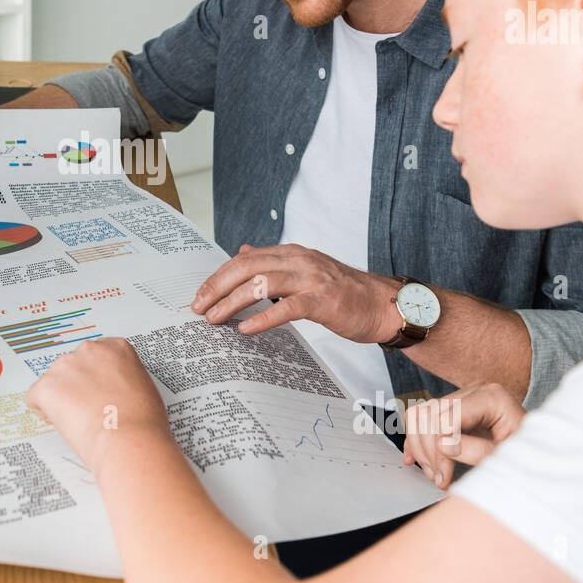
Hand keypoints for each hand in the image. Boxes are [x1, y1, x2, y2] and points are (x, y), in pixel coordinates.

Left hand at [25, 338, 170, 476]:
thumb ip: (124, 379)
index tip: (96, 392)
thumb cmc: (142, 420)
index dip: (93, 378)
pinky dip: (44, 412)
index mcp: (115, 348)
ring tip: (78, 420)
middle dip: (75, 387)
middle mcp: (89, 350)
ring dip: (61, 399)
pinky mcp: (47, 386)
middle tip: (87, 409)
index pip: (95, 356)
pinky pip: (35, 398)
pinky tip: (61, 423)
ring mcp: (65, 366)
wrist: (129, 439)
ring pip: (53, 382)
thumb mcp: (144, 387)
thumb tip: (116, 390)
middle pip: (72, 367)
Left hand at [190, 243, 395, 343]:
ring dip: (232, 302)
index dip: (218, 277)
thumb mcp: (304, 270)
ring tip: (214, 319)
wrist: (384, 305)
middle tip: (197, 308)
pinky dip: (263, 319)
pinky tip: (246, 330)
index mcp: (291, 253)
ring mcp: (311, 279)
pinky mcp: (323, 301)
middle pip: (246, 267)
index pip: (244, 259)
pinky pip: (287, 307)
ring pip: (261, 284)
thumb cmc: (344, 293)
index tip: (200, 296)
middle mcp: (298, 260)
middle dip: (217, 287)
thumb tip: (242, 251)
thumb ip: (273, 262)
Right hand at [402, 382, 525, 488]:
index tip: (443, 476)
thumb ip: (477, 450)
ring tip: (433, 472)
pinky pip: (422, 416)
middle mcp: (473, 392)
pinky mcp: (453, 409)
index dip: (439, 449)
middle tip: (438, 477)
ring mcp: (462, 398)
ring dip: (419, 446)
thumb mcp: (508, 456)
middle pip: (430, 415)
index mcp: (491, 397)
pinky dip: (415, 438)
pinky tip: (415, 458)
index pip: (448, 417)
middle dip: (428, 451)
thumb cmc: (529, 454)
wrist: (542, 452)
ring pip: (420, 414)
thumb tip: (444, 444)